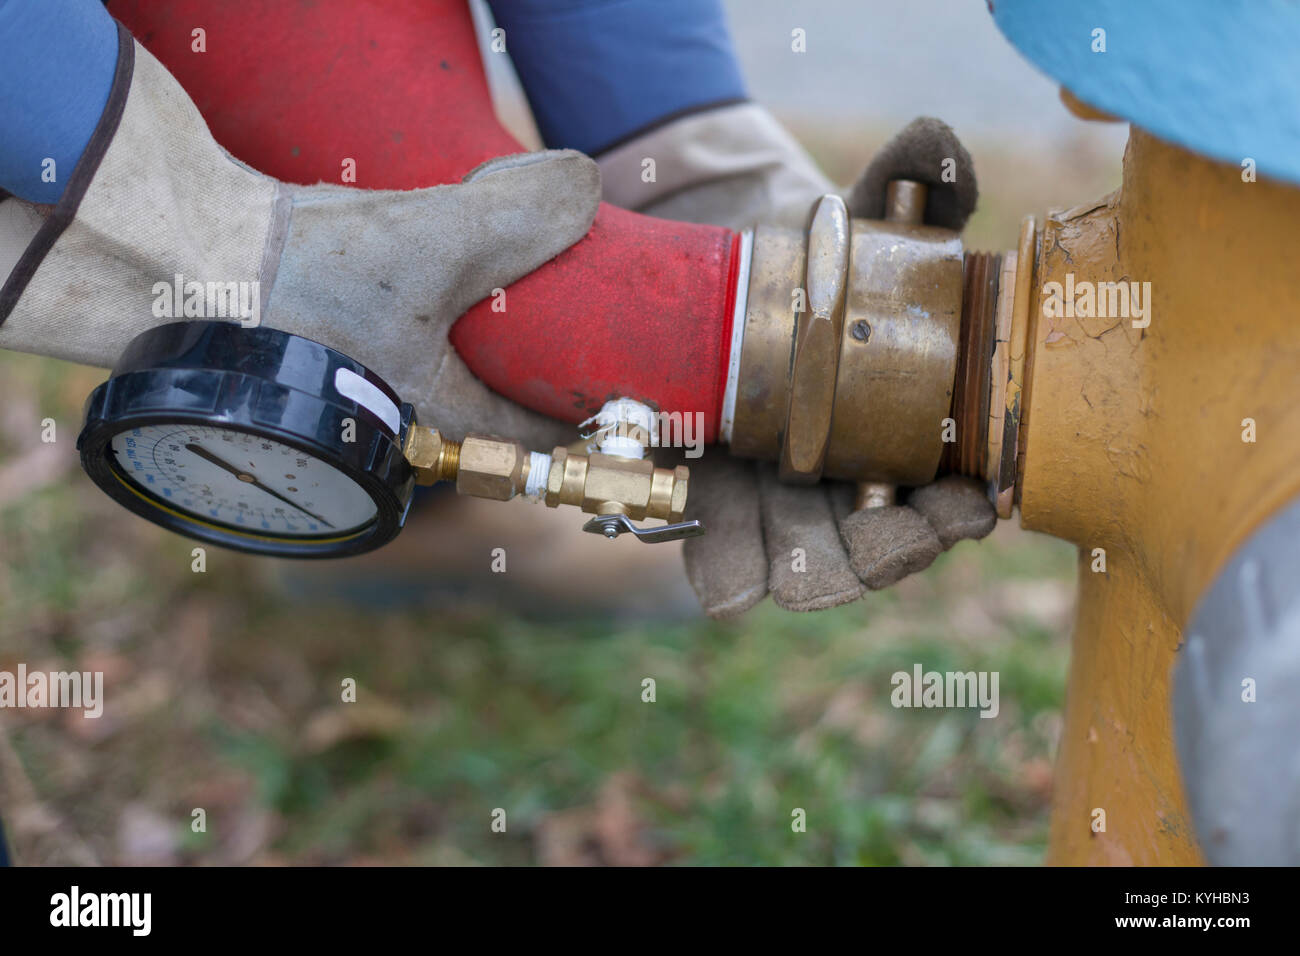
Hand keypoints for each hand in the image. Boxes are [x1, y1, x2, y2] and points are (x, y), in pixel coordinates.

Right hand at [0, 39, 599, 449]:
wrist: (185, 260)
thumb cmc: (301, 280)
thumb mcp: (435, 245)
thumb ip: (520, 217)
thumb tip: (585, 188)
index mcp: (437, 418)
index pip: (533, 438)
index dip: (584, 416)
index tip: (620, 391)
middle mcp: (402, 413)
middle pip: (497, 398)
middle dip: (537, 366)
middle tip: (580, 325)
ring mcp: (366, 378)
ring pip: (454, 355)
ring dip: (488, 324)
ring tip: (526, 283)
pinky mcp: (336, 334)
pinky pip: (415, 318)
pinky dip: (443, 290)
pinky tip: (451, 250)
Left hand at [615, 111, 995, 615]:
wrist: (719, 267)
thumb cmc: (817, 255)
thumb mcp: (863, 216)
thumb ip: (914, 180)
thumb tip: (938, 144)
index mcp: (899, 439)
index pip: (941, 502)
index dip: (957, 513)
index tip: (972, 504)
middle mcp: (840, 483)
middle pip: (869, 553)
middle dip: (882, 560)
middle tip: (889, 548)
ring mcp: (774, 498)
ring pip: (797, 567)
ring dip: (804, 575)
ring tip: (798, 576)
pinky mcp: (708, 496)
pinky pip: (718, 554)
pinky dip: (728, 570)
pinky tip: (733, 582)